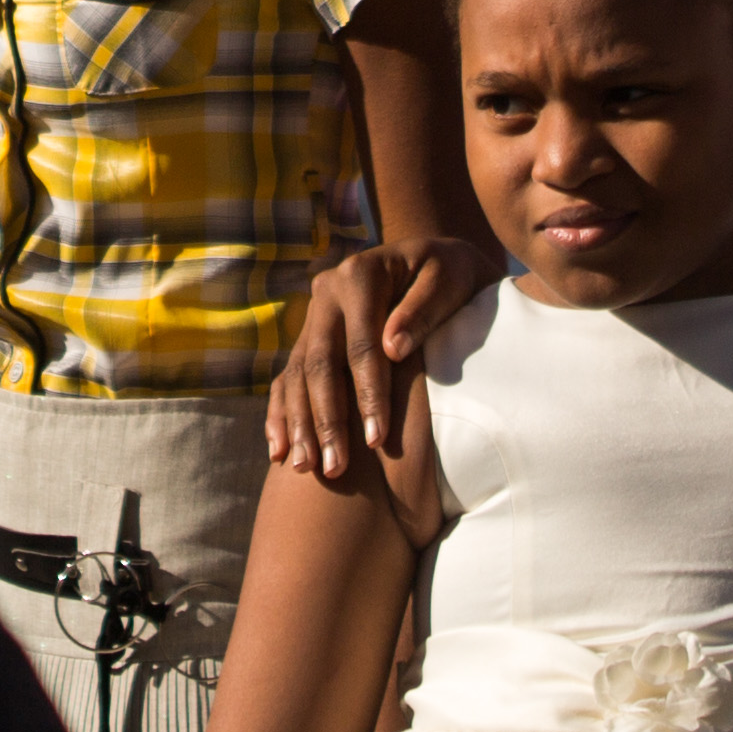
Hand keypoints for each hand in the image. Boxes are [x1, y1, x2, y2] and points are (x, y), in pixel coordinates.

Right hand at [263, 234, 494, 482]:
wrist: (436, 263)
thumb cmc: (451, 275)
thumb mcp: (448, 280)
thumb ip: (422, 310)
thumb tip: (392, 348)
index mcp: (360, 274)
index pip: (360, 344)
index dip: (368, 393)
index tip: (378, 439)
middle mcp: (328, 293)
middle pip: (321, 363)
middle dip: (327, 419)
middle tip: (335, 468)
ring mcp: (315, 316)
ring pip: (299, 374)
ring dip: (301, 424)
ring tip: (308, 468)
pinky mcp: (310, 336)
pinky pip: (288, 377)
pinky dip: (282, 414)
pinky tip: (281, 450)